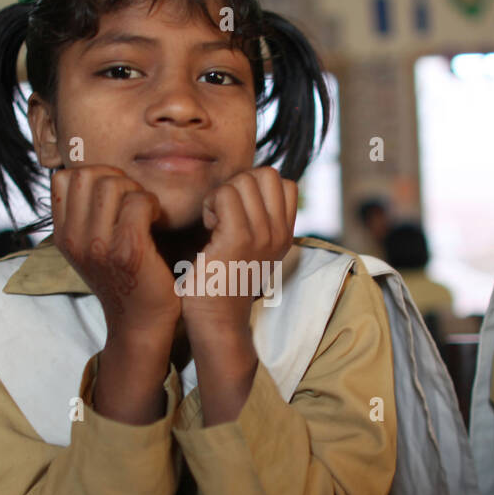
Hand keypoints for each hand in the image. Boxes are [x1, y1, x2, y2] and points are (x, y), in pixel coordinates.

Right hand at [51, 166, 180, 332]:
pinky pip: (138, 202)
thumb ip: (85, 214)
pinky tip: (156, 219)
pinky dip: (151, 203)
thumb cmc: (123, 278)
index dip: (91, 174)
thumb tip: (95, 173)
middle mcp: (74, 239)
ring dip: (135, 189)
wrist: (139, 323)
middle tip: (132, 199)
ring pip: (112, 184)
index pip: (62, 177)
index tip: (111, 194)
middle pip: (86, 174)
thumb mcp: (90, 247)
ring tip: (144, 210)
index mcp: (63, 235)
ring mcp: (98, 245)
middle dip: (115, 177)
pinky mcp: (128, 250)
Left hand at [180, 166, 297, 335]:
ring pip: (243, 180)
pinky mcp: (238, 238)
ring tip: (214, 223)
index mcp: (285, 234)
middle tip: (224, 215)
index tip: (239, 212)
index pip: (285, 182)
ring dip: (221, 194)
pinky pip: (224, 194)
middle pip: (265, 173)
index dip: (256, 186)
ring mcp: (262, 235)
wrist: (216, 320)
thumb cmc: (223, 282)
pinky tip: (208, 229)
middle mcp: (279, 233)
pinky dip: (210, 204)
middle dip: (239, 184)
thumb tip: (245, 183)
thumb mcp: (252, 249)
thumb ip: (258, 219)